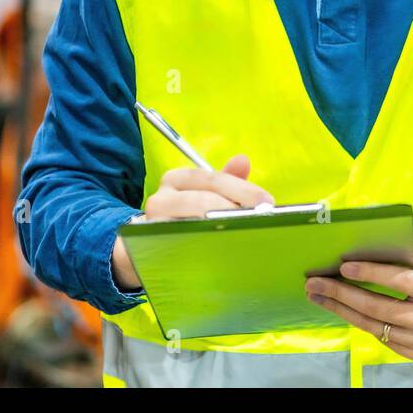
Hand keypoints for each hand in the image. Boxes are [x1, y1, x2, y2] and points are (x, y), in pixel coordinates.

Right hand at [111, 154, 273, 291]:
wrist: (145, 246)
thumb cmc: (185, 216)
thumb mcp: (205, 194)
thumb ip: (227, 181)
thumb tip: (243, 160)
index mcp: (177, 179)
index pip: (212, 179)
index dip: (242, 189)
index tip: (267, 202)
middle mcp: (161, 198)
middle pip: (202, 201)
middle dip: (234, 210)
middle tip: (260, 220)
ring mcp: (155, 225)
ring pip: (191, 225)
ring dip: (220, 230)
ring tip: (244, 233)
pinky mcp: (154, 249)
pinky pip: (182, 248)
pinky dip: (204, 249)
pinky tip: (224, 252)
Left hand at [303, 250, 412, 359]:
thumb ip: (404, 259)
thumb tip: (364, 254)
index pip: (397, 282)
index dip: (368, 274)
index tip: (342, 266)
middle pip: (376, 307)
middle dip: (340, 294)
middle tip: (315, 283)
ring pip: (373, 326)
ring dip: (341, 309)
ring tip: (319, 296)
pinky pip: (380, 337)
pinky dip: (360, 321)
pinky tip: (343, 309)